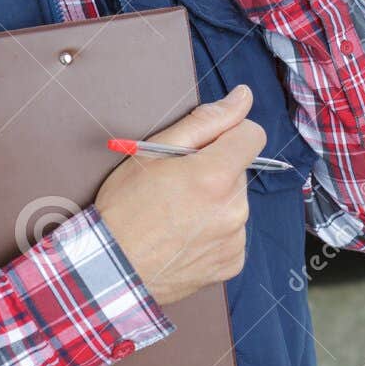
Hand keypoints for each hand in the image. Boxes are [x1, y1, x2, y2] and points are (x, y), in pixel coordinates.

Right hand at [93, 85, 267, 306]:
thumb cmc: (124, 209)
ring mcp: (235, 239)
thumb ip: (205, 121)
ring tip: (176, 216)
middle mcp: (234, 208)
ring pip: (235, 203)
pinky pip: (232, 234)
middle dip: (214, 172)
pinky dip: (214, 233)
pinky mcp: (232, 262)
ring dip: (215, 203)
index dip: (228, 135)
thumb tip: (243, 96)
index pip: (252, 135)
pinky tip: (184, 238)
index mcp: (216, 175)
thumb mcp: (153, 152)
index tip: (205, 147)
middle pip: (239, 171)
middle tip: (177, 187)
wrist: (112, 269)